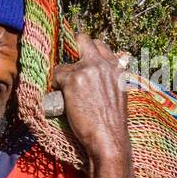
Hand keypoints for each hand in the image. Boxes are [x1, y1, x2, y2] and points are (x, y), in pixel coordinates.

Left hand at [51, 33, 129, 162]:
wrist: (108, 138)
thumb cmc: (113, 122)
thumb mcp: (120, 94)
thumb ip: (114, 77)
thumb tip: (115, 63)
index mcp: (116, 68)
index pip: (100, 46)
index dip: (89, 50)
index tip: (81, 58)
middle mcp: (103, 64)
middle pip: (83, 39)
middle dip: (73, 45)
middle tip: (68, 61)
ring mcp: (87, 70)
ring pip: (66, 63)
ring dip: (63, 76)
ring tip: (68, 93)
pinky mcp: (73, 79)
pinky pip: (57, 75)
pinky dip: (56, 86)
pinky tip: (63, 98)